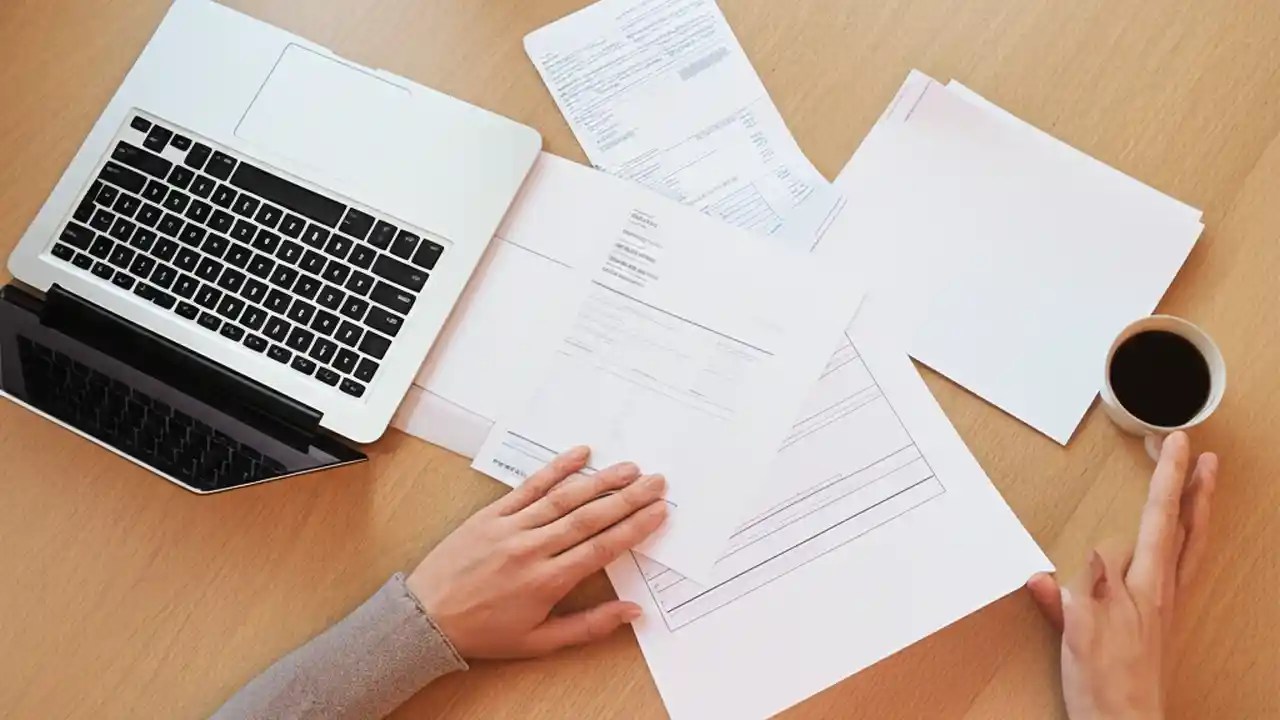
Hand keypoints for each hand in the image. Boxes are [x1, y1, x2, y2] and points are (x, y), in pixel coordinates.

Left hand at [407, 446, 667, 659]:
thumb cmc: (483, 633)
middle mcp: (533, 549)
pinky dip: (556, 469)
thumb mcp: (539, 642)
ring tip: (629, 468)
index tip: (659, 512)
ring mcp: (511, 527)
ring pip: (565, 498)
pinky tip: (579, 455)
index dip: (634, 528)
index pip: (602, 548)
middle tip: (656, 482)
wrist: (427, 617)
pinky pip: (529, 487)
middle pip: (590, 517)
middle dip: (628, 498)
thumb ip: (589, 626)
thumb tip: (632, 612)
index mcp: (547, 581)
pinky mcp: (492, 514)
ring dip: (600, 481)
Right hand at [1026, 431, 1217, 719]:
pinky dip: (1186, 546)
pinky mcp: (1158, 622)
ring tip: (1203, 486)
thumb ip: (1085, 593)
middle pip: (1186, 530)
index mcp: (1143, 588)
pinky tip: (1174, 545)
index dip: (1168, 481)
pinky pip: (1181, 571)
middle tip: (1204, 455)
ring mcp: (1164, 607)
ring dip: (1198, 513)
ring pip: (1190, 549)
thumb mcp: (1082, 633)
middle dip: (1194, 489)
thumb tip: (1092, 555)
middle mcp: (1161, 592)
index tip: (1175, 446)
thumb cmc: (1101, 682)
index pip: (1158, 521)